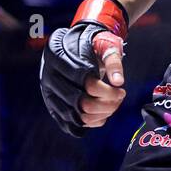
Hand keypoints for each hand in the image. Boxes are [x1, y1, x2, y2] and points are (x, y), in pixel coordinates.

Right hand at [39, 0, 129, 136]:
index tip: (121, 90)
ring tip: (112, 105)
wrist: (73, 47)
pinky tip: (102, 113)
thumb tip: (118, 82)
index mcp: (59, 56)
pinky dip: (90, 123)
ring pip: (76, 116)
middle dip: (107, 105)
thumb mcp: (104, 45)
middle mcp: (49, 76)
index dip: (107, 92)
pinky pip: (71, 125)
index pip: (85, 82)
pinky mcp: (52, 106)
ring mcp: (49, 93)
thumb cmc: (91, 45)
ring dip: (100, 115)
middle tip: (119, 97)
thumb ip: (113, 61)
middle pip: (80, 102)